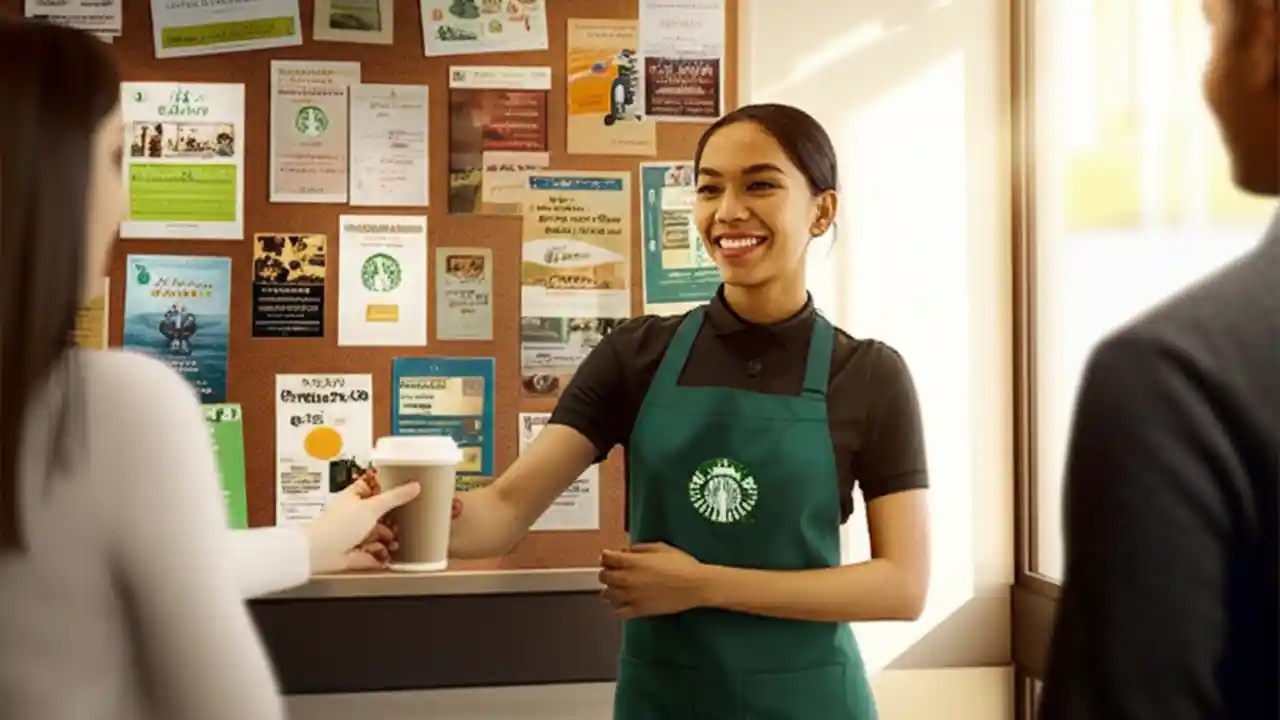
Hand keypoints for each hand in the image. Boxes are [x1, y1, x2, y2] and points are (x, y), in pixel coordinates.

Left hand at [302, 469, 420, 573]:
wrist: (322, 552)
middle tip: (404, 522)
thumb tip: (414, 486)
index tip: (402, 490)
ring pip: (376, 534)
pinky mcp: (354, 551)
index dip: (385, 488)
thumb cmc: (338, 525)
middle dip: (391, 519)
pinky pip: (372, 553)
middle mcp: (353, 513)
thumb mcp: (373, 507)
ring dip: (387, 540)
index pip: (371, 487)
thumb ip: (395, 497)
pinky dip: (380, 556)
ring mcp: (353, 533)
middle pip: (377, 513)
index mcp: (354, 497)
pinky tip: (387, 558)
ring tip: (395, 544)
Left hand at [599, 542, 708, 618]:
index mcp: (633, 561)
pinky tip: (623, 604)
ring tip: (618, 588)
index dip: (606, 557)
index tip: (609, 557)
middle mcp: (628, 578)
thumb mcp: (661, 547)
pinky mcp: (639, 610)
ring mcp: (632, 596)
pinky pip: (617, 612)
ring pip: (607, 594)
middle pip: (603, 576)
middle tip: (614, 572)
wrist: (695, 585)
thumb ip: (640, 548)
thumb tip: (627, 550)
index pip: (606, 558)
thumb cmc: (681, 563)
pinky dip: (616, 608)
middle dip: (606, 572)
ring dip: (610, 589)